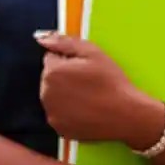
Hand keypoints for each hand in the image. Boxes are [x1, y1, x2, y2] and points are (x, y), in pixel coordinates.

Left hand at [36, 30, 153, 143]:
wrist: (124, 114)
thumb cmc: (111, 81)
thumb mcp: (93, 53)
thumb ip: (65, 42)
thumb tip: (41, 37)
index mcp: (52, 72)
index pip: (52, 58)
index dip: (70, 60)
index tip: (86, 66)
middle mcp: (45, 93)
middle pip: (51, 78)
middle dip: (66, 76)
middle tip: (90, 80)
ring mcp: (51, 112)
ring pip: (55, 96)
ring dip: (66, 93)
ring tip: (90, 95)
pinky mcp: (59, 127)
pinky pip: (59, 113)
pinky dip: (69, 110)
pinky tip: (87, 109)